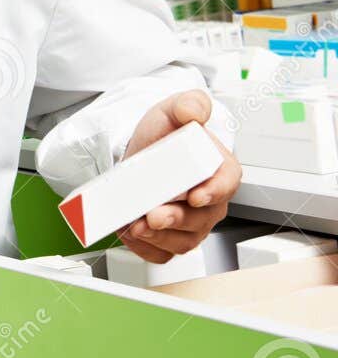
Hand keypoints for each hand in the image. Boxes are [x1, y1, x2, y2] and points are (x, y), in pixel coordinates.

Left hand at [117, 89, 241, 263]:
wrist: (138, 154)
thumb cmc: (163, 136)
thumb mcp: (174, 110)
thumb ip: (189, 105)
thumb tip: (194, 111)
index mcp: (219, 170)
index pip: (227, 183)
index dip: (214, 191)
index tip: (196, 195)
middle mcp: (209, 202)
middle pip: (201, 219)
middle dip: (175, 219)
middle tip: (153, 215)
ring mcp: (191, 223)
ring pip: (183, 240)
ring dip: (158, 237)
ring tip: (135, 226)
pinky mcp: (170, 237)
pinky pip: (163, 252)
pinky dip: (145, 248)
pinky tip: (131, 236)